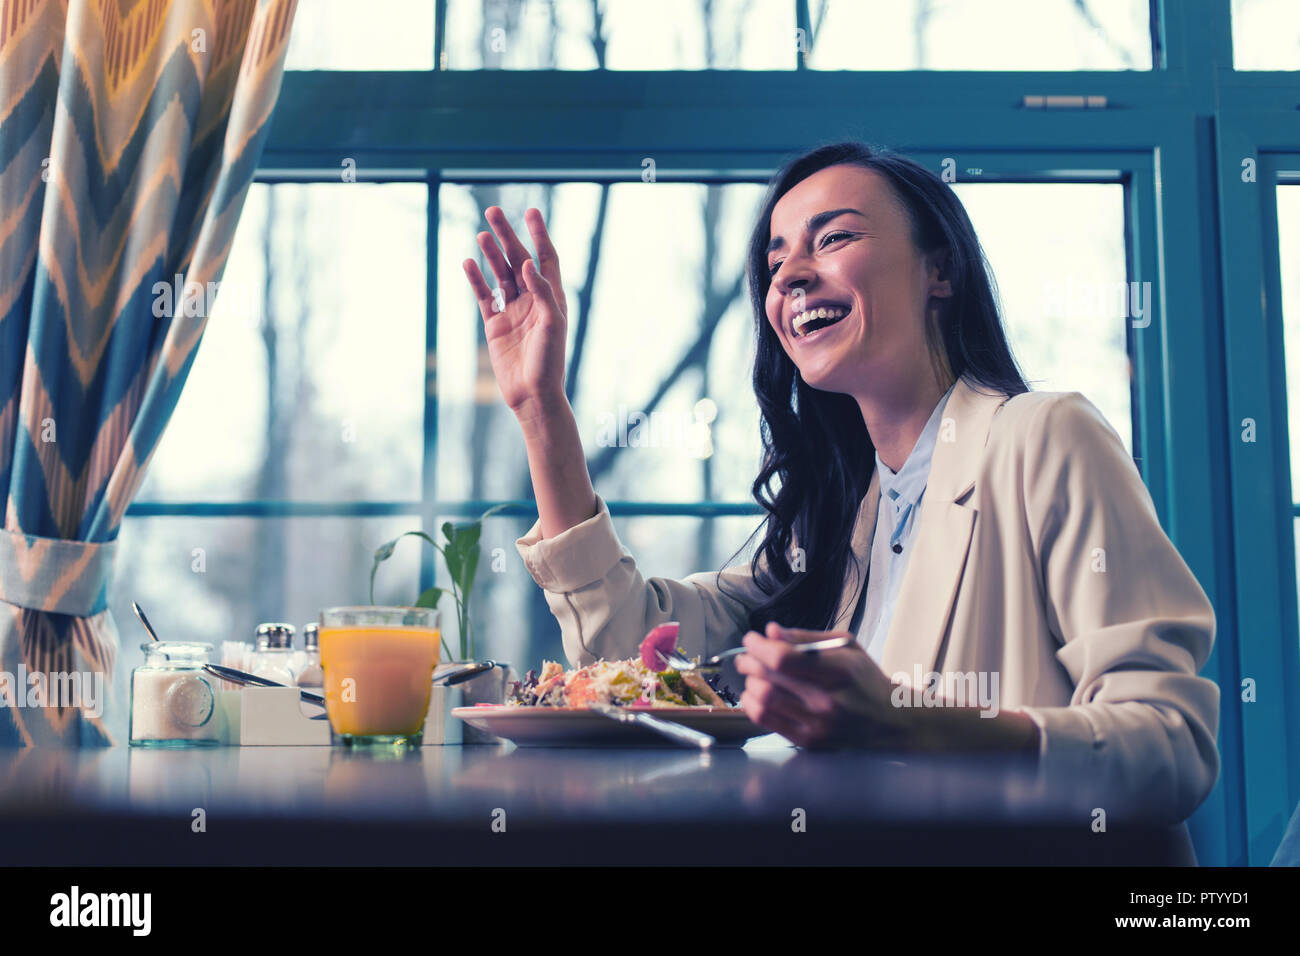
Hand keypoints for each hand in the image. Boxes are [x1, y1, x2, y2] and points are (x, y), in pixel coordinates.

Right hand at [462, 207, 569, 415]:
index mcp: (552, 298)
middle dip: (507, 236)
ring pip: (500, 274)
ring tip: (481, 234)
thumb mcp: (551, 325)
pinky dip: (476, 279)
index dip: (539, 234)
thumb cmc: (549, 362)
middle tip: (493, 211)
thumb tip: (526, 263)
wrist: (532, 395)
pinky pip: (484, 296)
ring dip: (491, 254)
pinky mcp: (495, 325)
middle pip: (518, 260)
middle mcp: (533, 300)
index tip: (531, 211)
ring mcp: (513, 311)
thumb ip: (540, 292)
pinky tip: (468, 262)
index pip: (546, 258)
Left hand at [736, 622, 908, 748]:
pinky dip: (752, 704)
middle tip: (745, 656)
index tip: (751, 639)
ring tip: (752, 675)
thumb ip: (805, 638)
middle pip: (770, 678)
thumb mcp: (846, 647)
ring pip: (764, 700)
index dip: (759, 647)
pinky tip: (754, 694)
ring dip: (750, 683)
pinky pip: (767, 721)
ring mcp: (818, 725)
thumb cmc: (866, 680)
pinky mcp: (810, 741)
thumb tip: (770, 631)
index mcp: (839, 671)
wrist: (891, 722)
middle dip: (749, 662)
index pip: (784, 658)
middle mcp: (828, 701)